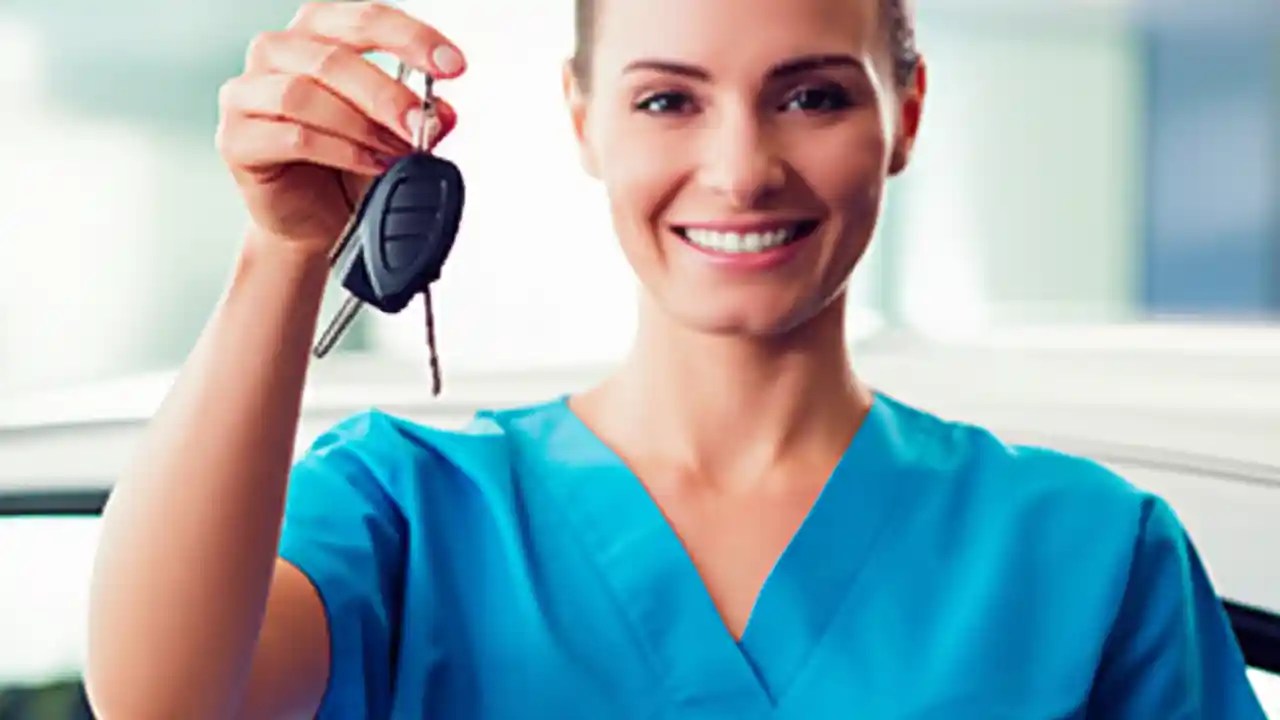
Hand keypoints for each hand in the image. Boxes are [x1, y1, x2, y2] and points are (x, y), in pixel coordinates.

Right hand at [216, 1, 461, 252]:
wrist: (314, 224)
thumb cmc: (347, 167)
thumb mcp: (396, 137)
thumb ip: (420, 119)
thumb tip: (444, 113)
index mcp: (317, 35)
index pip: (364, 18)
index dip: (411, 37)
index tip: (453, 65)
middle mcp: (277, 53)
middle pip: (333, 57)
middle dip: (389, 95)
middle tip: (424, 125)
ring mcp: (247, 94)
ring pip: (305, 93)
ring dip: (362, 126)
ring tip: (397, 153)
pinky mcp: (236, 139)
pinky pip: (291, 136)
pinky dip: (341, 151)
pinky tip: (371, 165)